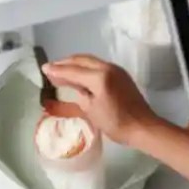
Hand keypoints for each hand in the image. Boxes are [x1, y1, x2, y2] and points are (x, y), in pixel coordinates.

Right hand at [42, 55, 157, 145]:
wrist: (144, 127)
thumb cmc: (117, 123)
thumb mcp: (91, 110)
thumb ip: (79, 93)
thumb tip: (71, 83)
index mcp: (99, 77)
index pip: (73, 70)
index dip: (57, 70)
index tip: (43, 69)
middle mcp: (108, 68)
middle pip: (81, 60)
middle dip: (65, 63)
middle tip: (51, 68)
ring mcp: (116, 70)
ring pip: (90, 61)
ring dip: (75, 64)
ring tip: (62, 70)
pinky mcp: (121, 75)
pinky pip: (99, 66)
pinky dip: (86, 67)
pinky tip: (80, 74)